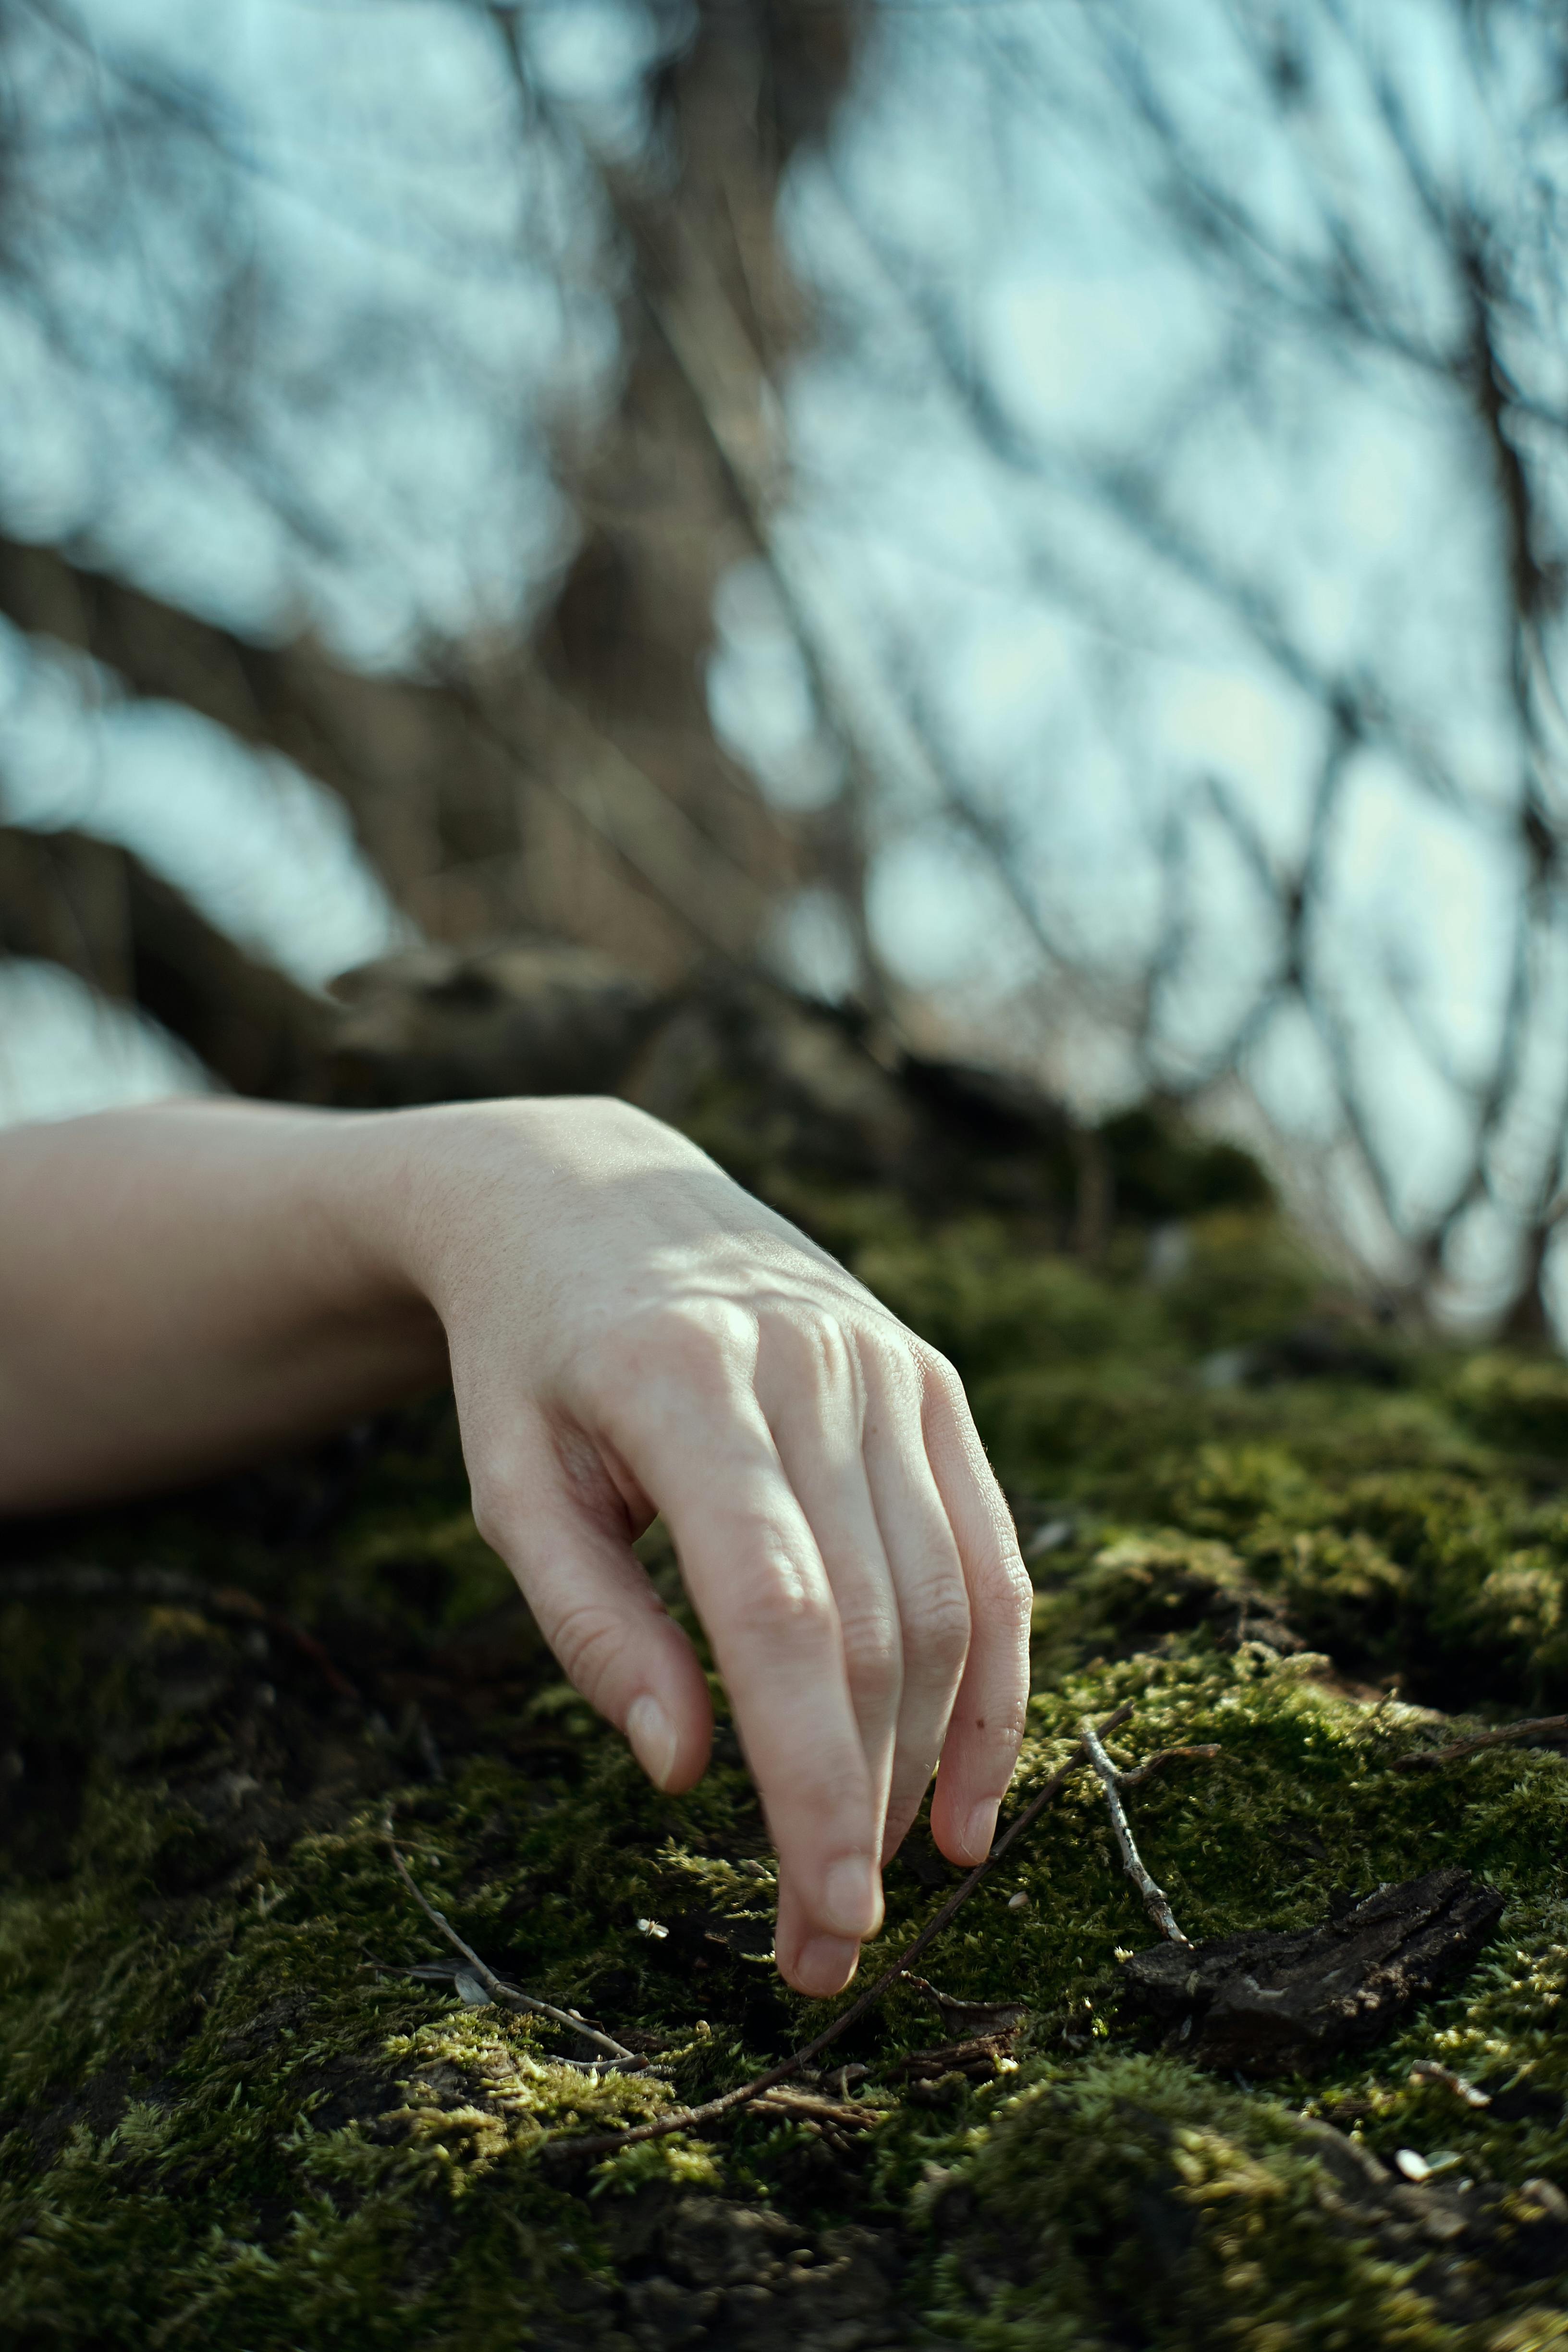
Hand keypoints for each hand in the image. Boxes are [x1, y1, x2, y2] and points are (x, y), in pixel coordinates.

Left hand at [401, 1098, 1031, 1996]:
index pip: (780, 1613)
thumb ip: (590, 1624)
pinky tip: (970, 1795)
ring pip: (946, 1600)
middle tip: (819, 1948)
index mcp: (682, 1382)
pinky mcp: (932, 1382)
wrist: (594, 1198)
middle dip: (857, 1807)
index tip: (823, 1920)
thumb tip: (684, 1773)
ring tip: (876, 1884)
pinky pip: (991, 1552)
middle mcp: (808, 1364)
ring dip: (927, 1766)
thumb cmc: (532, 1363)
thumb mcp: (509, 1483)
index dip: (811, 1777)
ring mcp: (886, 1365)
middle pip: (873, 1627)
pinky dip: (995, 1683)